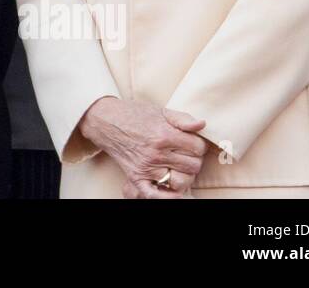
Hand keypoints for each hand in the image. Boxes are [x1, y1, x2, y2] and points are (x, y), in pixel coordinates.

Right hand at [80, 97, 207, 195]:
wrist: (106, 121)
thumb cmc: (134, 115)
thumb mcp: (160, 111)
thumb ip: (183, 118)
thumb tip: (202, 125)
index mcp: (164, 134)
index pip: (198, 148)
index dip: (199, 145)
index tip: (192, 143)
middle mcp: (156, 153)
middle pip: (193, 166)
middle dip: (194, 159)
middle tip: (186, 154)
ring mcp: (146, 167)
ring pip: (181, 181)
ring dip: (185, 176)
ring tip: (180, 167)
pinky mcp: (136, 176)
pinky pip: (155, 194)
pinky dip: (167, 196)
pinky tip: (173, 189)